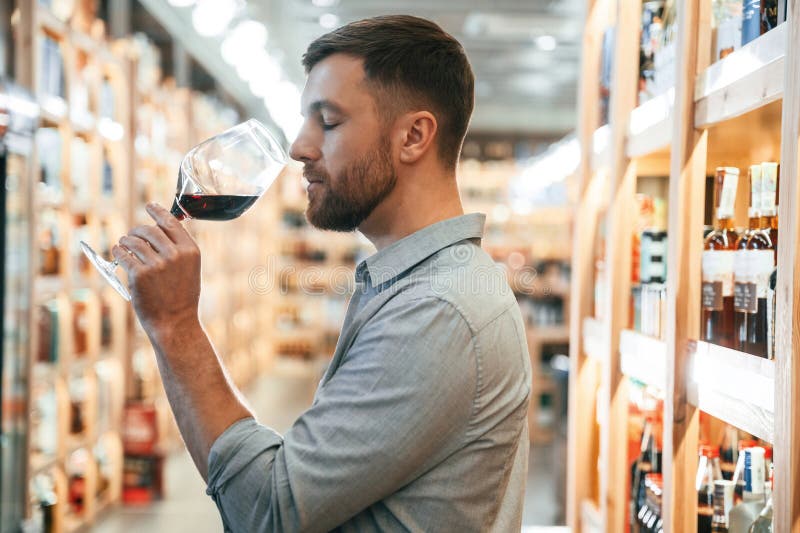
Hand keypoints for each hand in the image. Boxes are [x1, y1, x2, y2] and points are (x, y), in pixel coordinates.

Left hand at [113, 203, 200, 335]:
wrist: (175, 323)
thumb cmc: (182, 298)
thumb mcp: (189, 270)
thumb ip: (178, 250)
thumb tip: (159, 230)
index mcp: (190, 251)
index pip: (171, 222)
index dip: (158, 212)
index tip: (149, 206)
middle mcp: (175, 255)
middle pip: (150, 230)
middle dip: (138, 229)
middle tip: (132, 234)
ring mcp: (157, 264)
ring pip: (134, 240)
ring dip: (126, 240)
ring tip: (124, 244)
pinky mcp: (139, 274)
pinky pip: (123, 254)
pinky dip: (118, 251)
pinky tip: (118, 252)